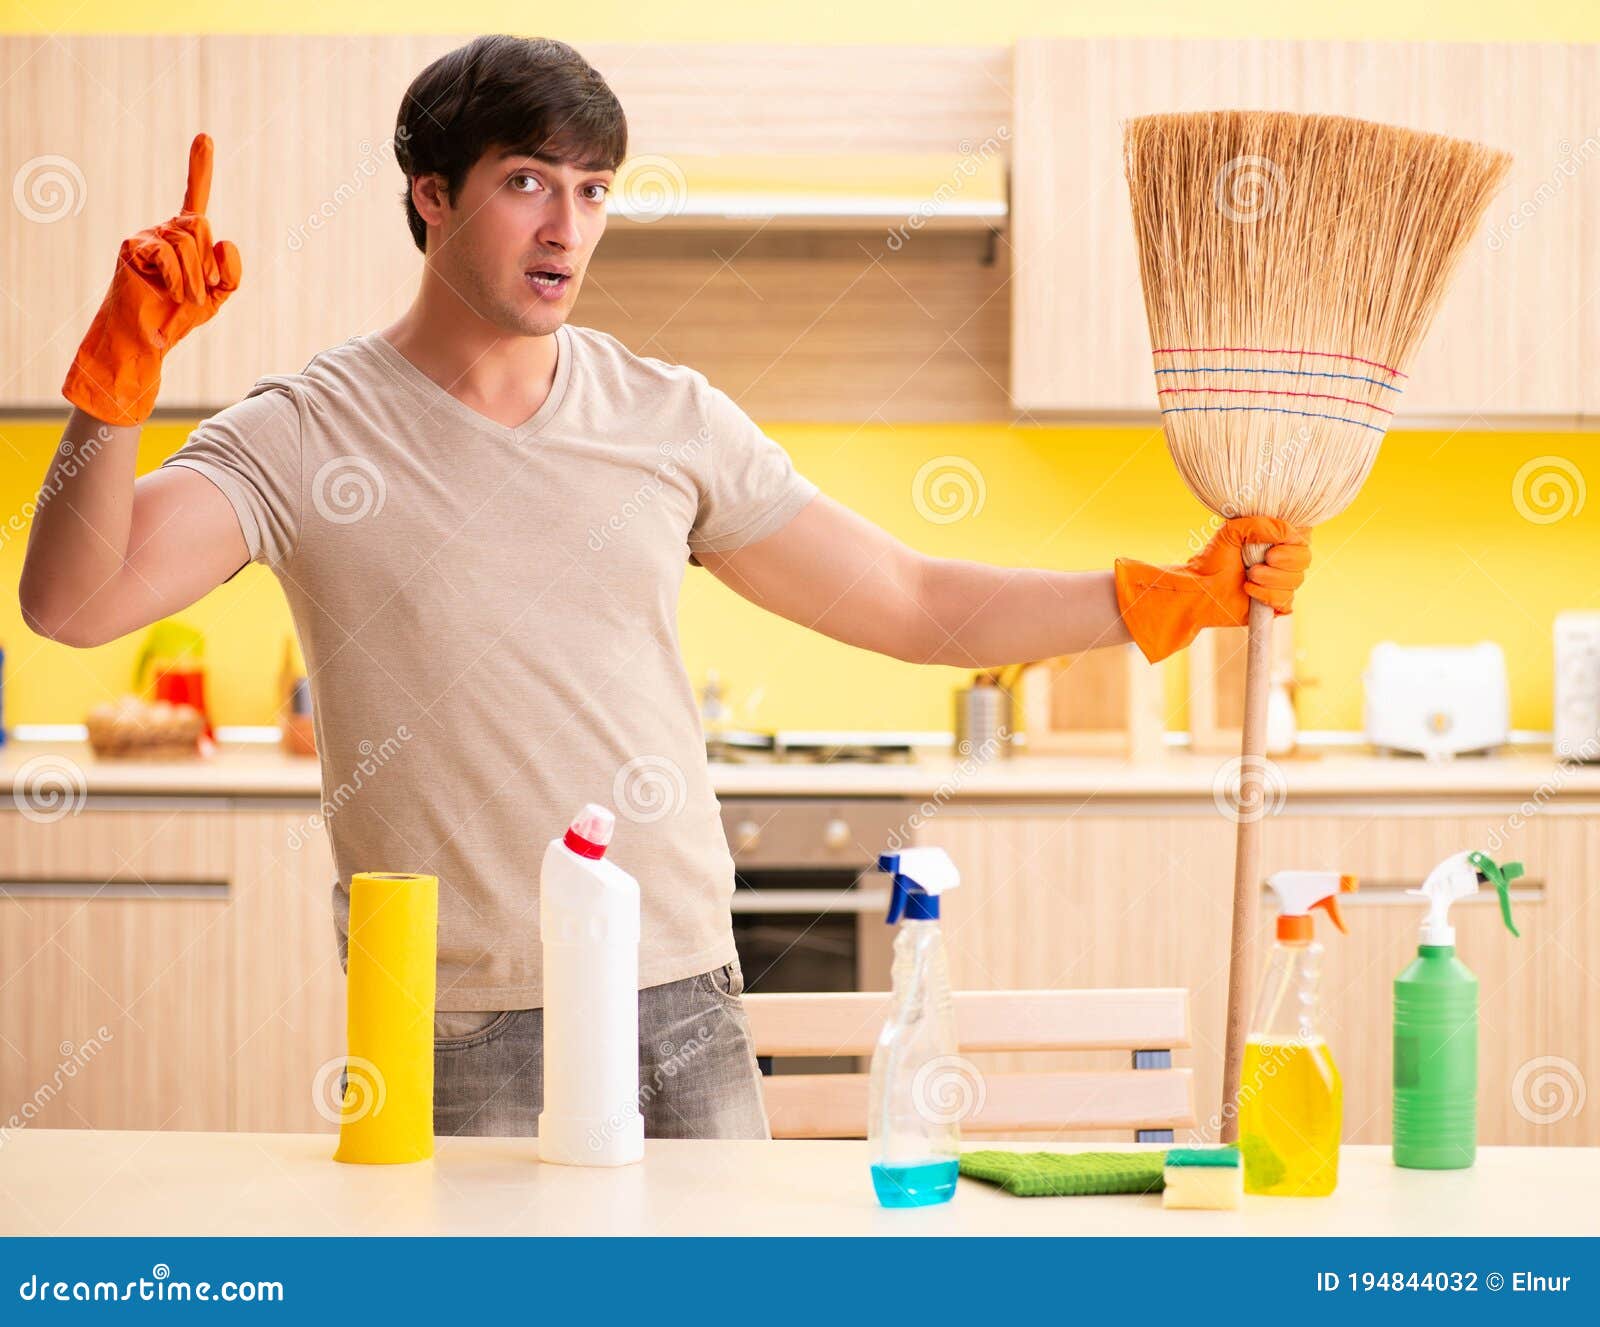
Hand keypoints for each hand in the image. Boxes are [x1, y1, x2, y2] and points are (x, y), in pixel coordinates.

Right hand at [61, 133, 241, 425]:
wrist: (147, 339)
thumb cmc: (179, 315)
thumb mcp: (218, 296)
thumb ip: (231, 272)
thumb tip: (224, 240)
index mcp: (187, 237)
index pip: (196, 197)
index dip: (200, 168)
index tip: (205, 136)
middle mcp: (166, 230)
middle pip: (202, 227)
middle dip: (206, 267)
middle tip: (195, 293)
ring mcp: (147, 236)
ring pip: (189, 241)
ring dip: (193, 278)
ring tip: (181, 297)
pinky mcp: (132, 247)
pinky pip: (169, 255)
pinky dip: (176, 279)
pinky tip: (165, 292)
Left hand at [1114, 516, 1311, 662]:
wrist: (1198, 589)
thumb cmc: (1213, 560)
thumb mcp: (1232, 531)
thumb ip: (1260, 525)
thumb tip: (1287, 531)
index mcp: (1275, 542)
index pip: (1302, 539)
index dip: (1294, 543)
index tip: (1273, 548)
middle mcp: (1281, 562)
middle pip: (1304, 560)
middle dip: (1284, 562)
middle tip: (1260, 563)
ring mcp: (1279, 584)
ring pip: (1296, 581)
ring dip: (1271, 580)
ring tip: (1249, 577)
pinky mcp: (1274, 605)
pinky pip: (1287, 601)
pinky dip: (1268, 596)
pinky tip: (1248, 590)